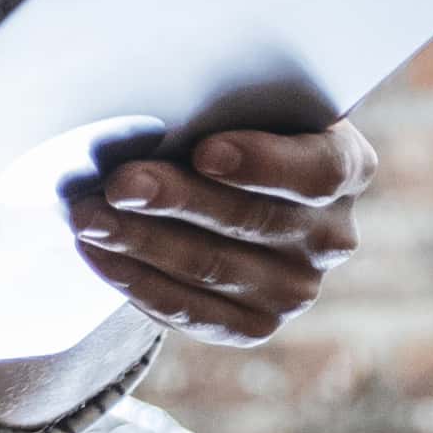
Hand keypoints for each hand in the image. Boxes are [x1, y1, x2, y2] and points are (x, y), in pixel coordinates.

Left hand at [67, 121, 378, 346]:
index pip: (316, 171)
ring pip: (211, 267)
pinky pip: (192, 311)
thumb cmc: (232, 129)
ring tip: (87, 216)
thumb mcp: (243, 106)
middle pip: (251, 220)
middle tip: (116, 184)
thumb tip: (152, 109)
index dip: (262, 163)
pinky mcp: (256, 326)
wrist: (230, 192)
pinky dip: (137, 280)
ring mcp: (297, 289)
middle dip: (174, 199)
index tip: (204, 152)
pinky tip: (98, 253)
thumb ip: (219, 107)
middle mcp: (331, 235)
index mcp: (346, 167)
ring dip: (140, 241)